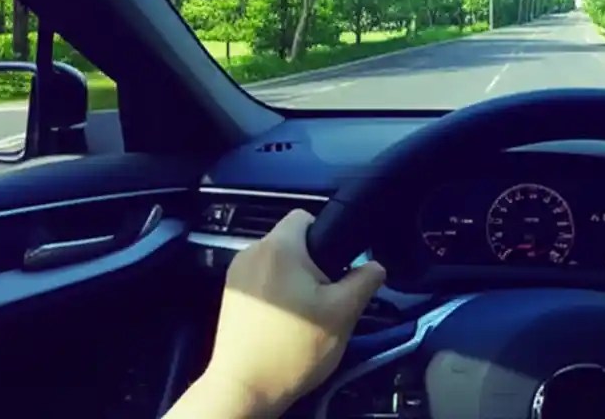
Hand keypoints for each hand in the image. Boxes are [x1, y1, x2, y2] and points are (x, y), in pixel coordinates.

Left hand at [166, 209, 384, 418]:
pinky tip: (284, 321)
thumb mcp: (342, 314)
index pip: (305, 215)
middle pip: (291, 240)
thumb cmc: (294, 347)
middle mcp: (251, 252)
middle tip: (327, 295)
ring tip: (306, 311)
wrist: (245, 389)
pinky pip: (261, 279)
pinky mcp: (229, 296)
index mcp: (278, 247)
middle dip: (312, 261)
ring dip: (294, 278)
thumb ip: (364, 281)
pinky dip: (276, 291)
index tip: (337, 265)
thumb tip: (376, 266)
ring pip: (276, 262)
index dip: (327, 234)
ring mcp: (235, 275)